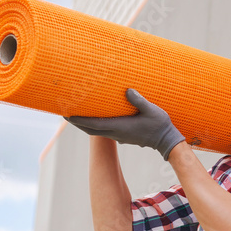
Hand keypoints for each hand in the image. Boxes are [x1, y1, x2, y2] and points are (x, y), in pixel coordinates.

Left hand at [66, 89, 185, 159]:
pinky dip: (94, 124)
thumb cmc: (160, 125)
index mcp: (120, 127)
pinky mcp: (122, 135)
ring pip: (95, 131)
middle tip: (63, 112)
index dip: (79, 120)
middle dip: (76, 122)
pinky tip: (94, 116)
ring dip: (83, 124)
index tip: (66, 114)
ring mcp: (119, 135)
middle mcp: (116, 133)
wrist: (166, 141)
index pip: (94, 124)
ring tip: (74, 114)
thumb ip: (139, 101)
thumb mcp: (152, 110)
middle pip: (90, 129)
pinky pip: (103, 130)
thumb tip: (127, 90)